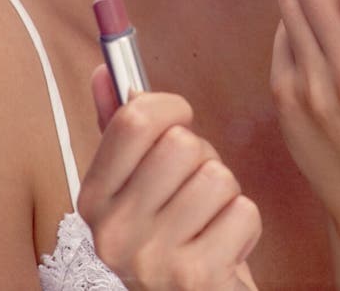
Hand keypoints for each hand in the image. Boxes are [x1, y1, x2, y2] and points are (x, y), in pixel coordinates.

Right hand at [78, 66, 261, 290]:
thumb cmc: (172, 226)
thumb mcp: (138, 179)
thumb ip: (120, 125)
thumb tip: (105, 69)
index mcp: (94, 198)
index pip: (135, 119)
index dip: (171, 108)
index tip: (179, 121)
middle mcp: (113, 232)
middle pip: (182, 144)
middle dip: (202, 155)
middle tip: (192, 186)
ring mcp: (152, 259)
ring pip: (218, 176)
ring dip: (225, 190)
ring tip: (208, 216)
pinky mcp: (196, 277)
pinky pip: (244, 211)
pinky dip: (245, 222)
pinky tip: (224, 242)